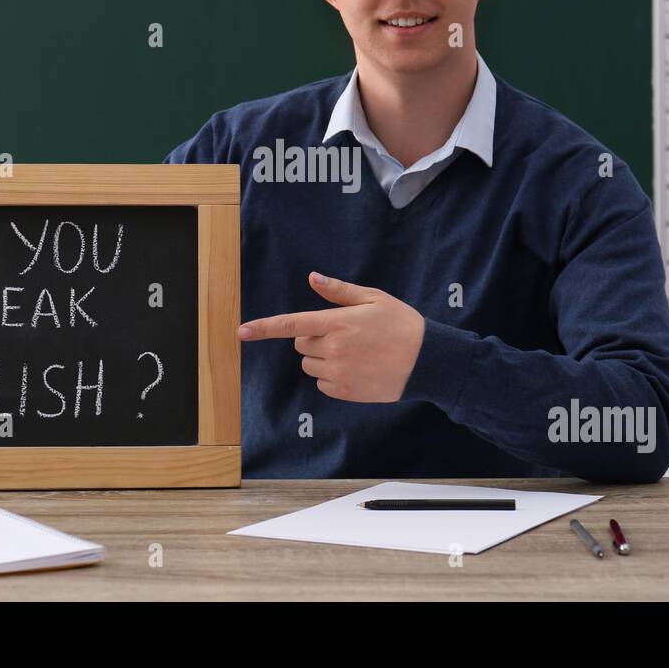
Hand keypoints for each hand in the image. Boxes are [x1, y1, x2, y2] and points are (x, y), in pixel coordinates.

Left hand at [237, 272, 425, 401]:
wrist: (427, 360)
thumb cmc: (401, 324)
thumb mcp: (373, 298)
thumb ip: (339, 291)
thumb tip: (313, 277)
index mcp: (336, 322)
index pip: (291, 324)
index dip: (263, 328)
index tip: (241, 332)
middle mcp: (333, 348)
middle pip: (300, 344)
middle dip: (313, 338)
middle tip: (343, 334)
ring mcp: (338, 372)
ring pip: (310, 365)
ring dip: (321, 358)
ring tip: (353, 352)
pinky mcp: (344, 391)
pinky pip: (322, 383)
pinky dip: (332, 376)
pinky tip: (356, 368)